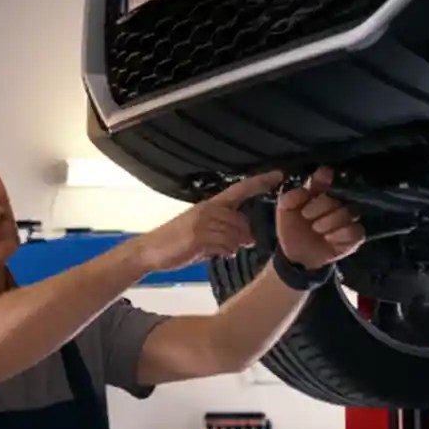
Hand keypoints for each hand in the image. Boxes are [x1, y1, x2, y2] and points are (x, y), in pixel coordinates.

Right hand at [135, 171, 283, 271]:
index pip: (239, 190)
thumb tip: (247, 240)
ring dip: (232, 246)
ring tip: (221, 251)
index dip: (259, 182)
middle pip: (242, 220)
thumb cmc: (175, 242)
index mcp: (209, 205)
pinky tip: (214, 254)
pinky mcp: (199, 238)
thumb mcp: (200, 232)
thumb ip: (224, 232)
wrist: (149, 251)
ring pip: (235, 235)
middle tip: (236, 245)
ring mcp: (203, 223)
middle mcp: (207, 210)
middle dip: (243, 235)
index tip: (279, 175)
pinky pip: (225, 245)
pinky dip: (224, 252)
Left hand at [275, 167, 365, 269]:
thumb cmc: (292, 227)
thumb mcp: (285, 211)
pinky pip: (356, 231)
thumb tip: (302, 191)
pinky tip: (328, 238)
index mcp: (320, 192)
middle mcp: (337, 202)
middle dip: (321, 205)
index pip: (327, 177)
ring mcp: (347, 219)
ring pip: (350, 212)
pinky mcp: (353, 237)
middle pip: (338, 196)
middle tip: (306, 215)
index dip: (323, 179)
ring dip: (330, 221)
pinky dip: (341, 234)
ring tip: (316, 228)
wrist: (294, 254)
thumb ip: (290, 198)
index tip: (317, 183)